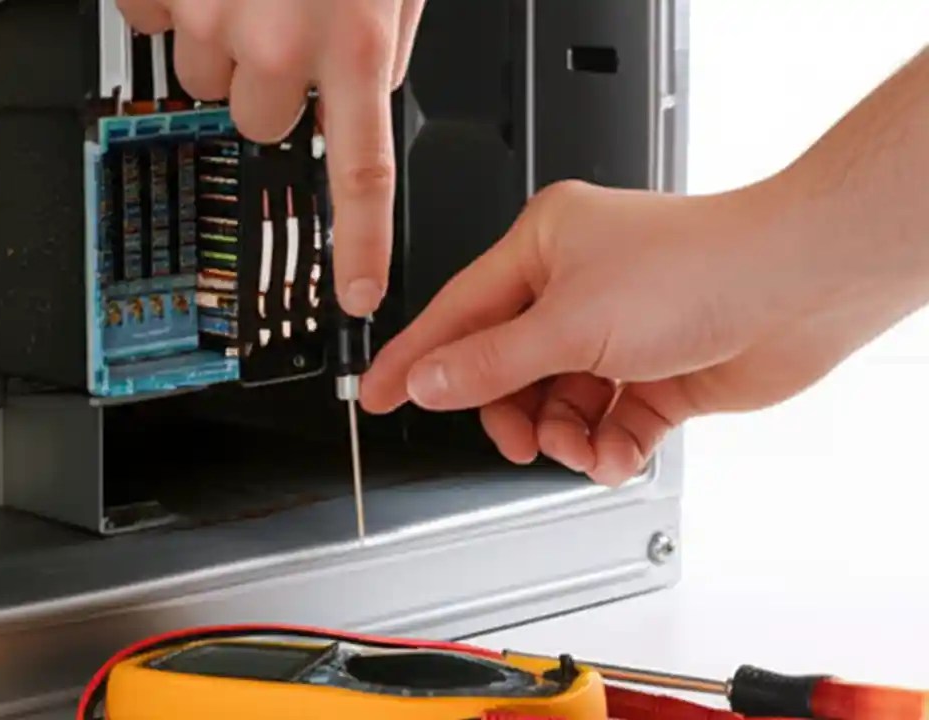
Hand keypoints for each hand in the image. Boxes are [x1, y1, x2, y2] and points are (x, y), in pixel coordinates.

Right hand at [116, 0, 426, 316]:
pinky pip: (149, 25)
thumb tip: (367, 88)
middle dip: (268, 87)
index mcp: (355, 41)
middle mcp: (277, 42)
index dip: (359, 245)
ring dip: (218, 40)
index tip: (356, 293)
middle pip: (257, 124)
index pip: (362, 174)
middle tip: (284, 21)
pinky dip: (170, 0)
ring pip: (200, 78)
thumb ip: (380, 43)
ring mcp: (207, 18)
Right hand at [359, 178, 927, 485]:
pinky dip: (609, 444)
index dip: (415, 358)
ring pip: (559, 401)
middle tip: (519, 440)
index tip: (378, 392)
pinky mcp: (657, 371)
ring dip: (566, 434)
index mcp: (542, 246)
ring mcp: (618, 330)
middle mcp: (576, 284)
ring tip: (582, 445)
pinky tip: (618, 452)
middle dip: (513, 412)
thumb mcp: (567, 323)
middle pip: (508, 367)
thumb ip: (490, 362)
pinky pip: (609, 420)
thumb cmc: (696, 269)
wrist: (796, 287)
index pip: (457, 311)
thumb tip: (430, 381)